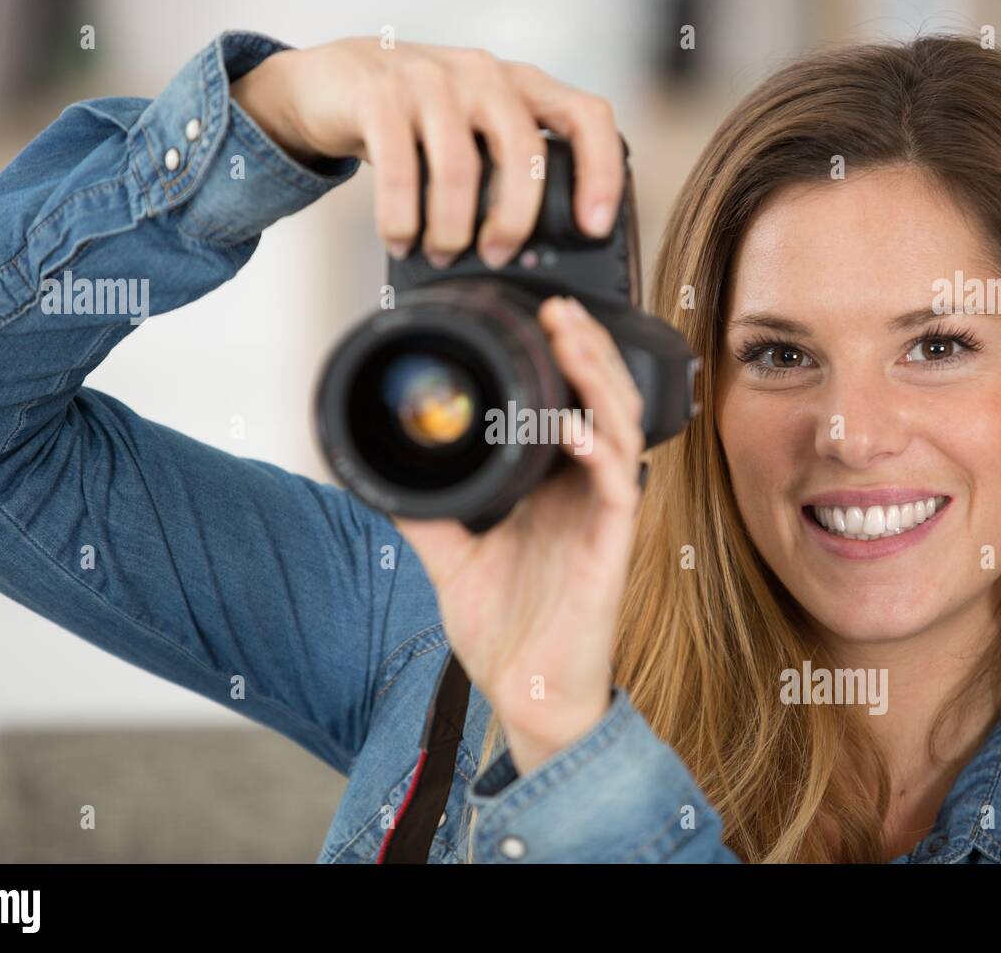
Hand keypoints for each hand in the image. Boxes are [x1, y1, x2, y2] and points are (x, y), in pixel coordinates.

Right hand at [230, 37, 623, 266]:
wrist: (333, 83)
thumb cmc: (415, 120)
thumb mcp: (474, 133)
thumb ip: (504, 171)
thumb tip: (535, 252)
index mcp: (520, 86)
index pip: (586, 116)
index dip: (600, 172)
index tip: (595, 226)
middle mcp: (483, 74)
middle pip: (523, 150)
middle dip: (514, 218)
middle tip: (497, 256)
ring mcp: (431, 80)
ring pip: (460, 166)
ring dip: (452, 227)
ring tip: (441, 254)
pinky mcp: (380, 95)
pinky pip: (399, 169)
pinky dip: (401, 218)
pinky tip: (401, 239)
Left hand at [393, 296, 645, 775]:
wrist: (529, 694)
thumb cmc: (506, 627)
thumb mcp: (452, 556)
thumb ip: (427, 512)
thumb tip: (383, 472)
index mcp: (554, 485)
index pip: (570, 403)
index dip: (563, 357)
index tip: (534, 315)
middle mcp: (583, 491)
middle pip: (601, 400)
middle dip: (584, 348)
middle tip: (555, 306)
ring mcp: (600, 515)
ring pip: (617, 427)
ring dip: (596, 379)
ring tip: (570, 336)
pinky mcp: (611, 547)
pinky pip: (616, 487)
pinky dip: (598, 450)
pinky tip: (576, 426)